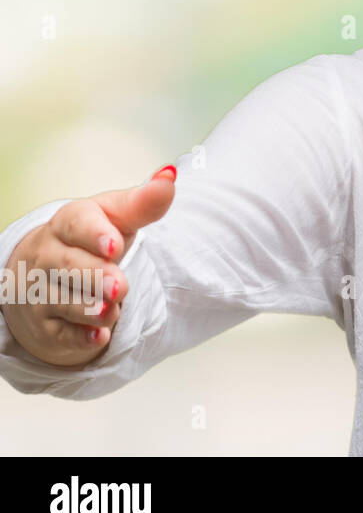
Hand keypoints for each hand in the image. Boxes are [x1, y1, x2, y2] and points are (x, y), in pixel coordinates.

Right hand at [1, 165, 176, 367]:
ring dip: (90, 309)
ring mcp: (40, 292)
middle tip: (119, 287)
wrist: (47, 275)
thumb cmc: (92, 240)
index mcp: (68, 223)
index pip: (76, 223)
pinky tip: (99, 338)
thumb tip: (171, 175)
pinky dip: (79, 337)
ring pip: (62, 301)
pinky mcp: (44, 325)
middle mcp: (48, 255)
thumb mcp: (116, 218)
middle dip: (94, 277)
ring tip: (112, 311)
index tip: (115, 244)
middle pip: (68, 266)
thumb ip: (143, 203)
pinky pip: (59, 333)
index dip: (95, 234)